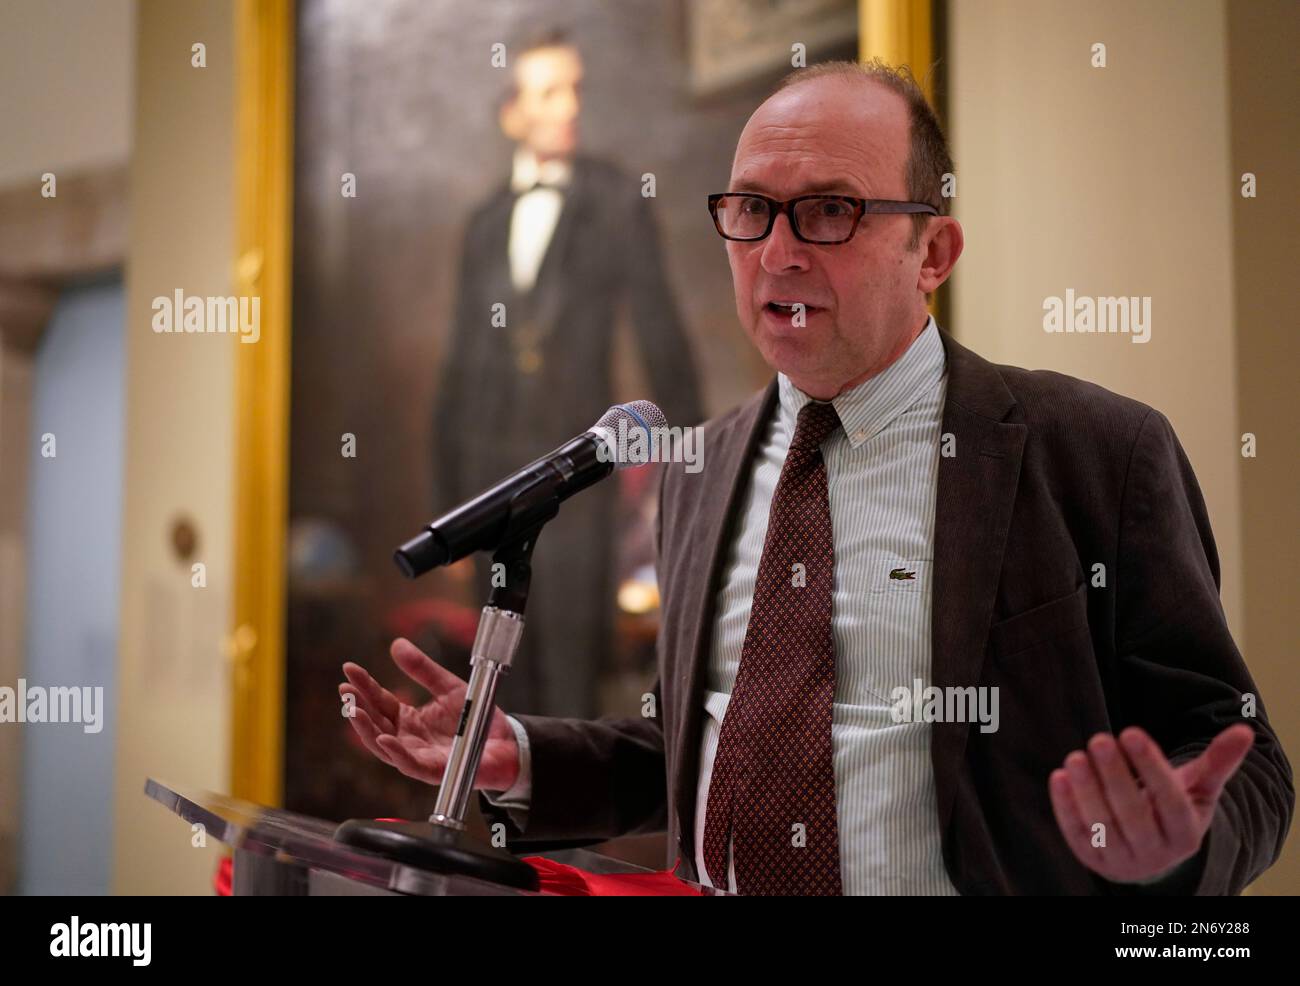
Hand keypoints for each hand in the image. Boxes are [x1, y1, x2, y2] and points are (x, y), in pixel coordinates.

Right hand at [339, 637, 520, 791]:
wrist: (506, 742)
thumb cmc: (477, 719)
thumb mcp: (448, 686)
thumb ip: (423, 669)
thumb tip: (397, 644)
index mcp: (409, 720)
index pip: (380, 701)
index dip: (364, 686)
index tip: (349, 669)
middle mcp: (409, 739)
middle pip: (376, 723)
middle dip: (358, 706)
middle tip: (345, 689)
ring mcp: (419, 756)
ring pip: (384, 747)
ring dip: (366, 729)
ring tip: (352, 711)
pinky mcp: (434, 771)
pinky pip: (409, 764)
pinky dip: (395, 752)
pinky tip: (384, 737)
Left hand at [1048, 723, 1252, 882]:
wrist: (1150, 852)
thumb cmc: (1173, 809)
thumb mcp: (1197, 789)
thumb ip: (1217, 762)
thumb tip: (1244, 730)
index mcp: (1185, 834)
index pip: (1170, 801)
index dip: (1151, 768)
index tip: (1132, 733)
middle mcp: (1155, 852)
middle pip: (1133, 814)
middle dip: (1115, 776)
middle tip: (1100, 739)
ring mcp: (1122, 859)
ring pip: (1103, 826)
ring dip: (1087, 791)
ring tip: (1076, 756)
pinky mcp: (1092, 858)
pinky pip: (1077, 833)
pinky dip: (1066, 807)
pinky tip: (1058, 776)